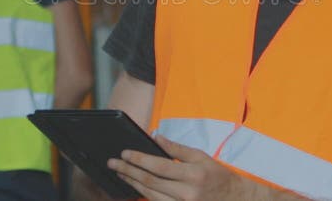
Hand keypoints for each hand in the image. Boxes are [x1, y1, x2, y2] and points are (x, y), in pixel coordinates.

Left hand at [107, 135, 255, 200]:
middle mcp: (186, 194)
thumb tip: (156, 137)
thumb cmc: (218, 176)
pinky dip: (144, 195)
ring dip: (132, 183)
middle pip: (150, 182)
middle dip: (128, 171)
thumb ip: (177, 148)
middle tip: (113, 163)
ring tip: (120, 173)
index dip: (139, 159)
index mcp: (193, 175)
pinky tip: (134, 187)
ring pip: (150, 196)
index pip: (158, 166)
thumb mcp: (202, 157)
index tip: (124, 153)